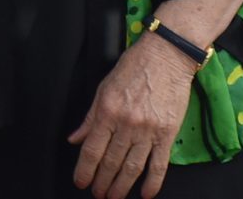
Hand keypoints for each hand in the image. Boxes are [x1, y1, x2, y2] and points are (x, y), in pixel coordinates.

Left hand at [68, 34, 198, 197]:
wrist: (165, 57)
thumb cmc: (134, 68)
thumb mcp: (103, 89)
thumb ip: (89, 117)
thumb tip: (75, 138)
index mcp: (107, 111)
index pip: (92, 149)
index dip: (85, 169)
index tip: (81, 181)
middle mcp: (126, 123)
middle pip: (111, 161)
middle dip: (102, 182)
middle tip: (97, 194)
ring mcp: (148, 130)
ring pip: (132, 167)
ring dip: (122, 186)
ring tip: (114, 197)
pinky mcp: (167, 134)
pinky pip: (159, 164)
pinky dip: (152, 182)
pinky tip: (145, 194)